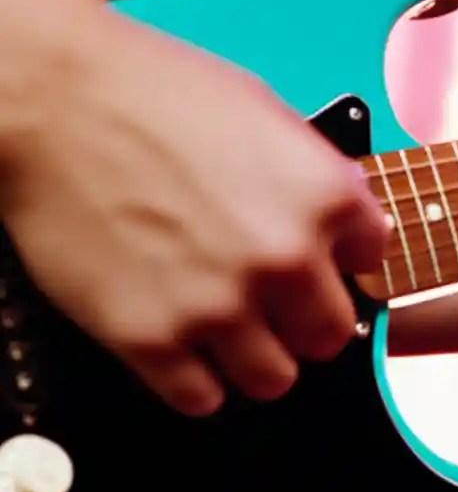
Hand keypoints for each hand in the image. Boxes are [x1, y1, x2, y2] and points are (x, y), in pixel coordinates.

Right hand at [0, 11, 387, 415]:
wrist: (53, 98)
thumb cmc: (154, 92)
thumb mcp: (266, 115)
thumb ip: (315, 179)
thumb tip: (345, 227)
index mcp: (324, 199)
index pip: (371, 262)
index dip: (340, 260)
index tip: (319, 262)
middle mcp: (285, 260)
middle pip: (328, 336)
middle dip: (303, 321)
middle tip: (270, 305)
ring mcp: (219, 306)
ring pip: (273, 380)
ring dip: (254, 359)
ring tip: (224, 330)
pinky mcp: (151, 339)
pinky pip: (201, 398)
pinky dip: (194, 381)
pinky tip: (180, 347)